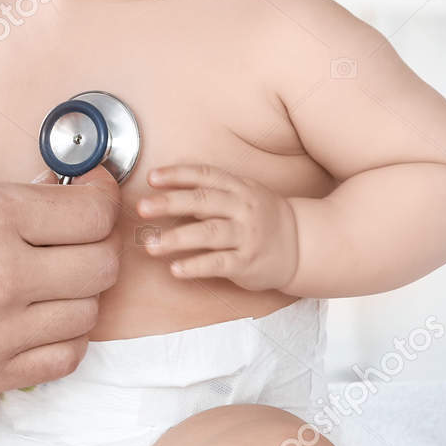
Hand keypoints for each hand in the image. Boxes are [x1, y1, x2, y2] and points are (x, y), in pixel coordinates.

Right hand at [0, 168, 122, 405]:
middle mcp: (4, 271)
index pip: (93, 210)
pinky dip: (64, 339)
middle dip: (97, 245)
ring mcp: (1, 329)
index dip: (104, 196)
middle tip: (79, 237)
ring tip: (53, 281)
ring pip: (88, 313)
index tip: (95, 192)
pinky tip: (44, 322)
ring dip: (79, 294)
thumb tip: (58, 195)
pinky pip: (64, 359)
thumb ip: (5, 201)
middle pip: (102, 264)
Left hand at [135, 163, 298, 291]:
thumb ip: (209, 192)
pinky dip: (195, 266)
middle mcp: (242, 208)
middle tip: (142, 207)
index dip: (177, 175)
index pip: (205, 176)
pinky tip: (175, 269)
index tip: (151, 177)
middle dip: (169, 203)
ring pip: (207, 234)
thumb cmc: (262, 218)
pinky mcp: (247, 262)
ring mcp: (246, 235)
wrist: (303, 244)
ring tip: (150, 245)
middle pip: (202, 202)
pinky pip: (218, 263)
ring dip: (176, 239)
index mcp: (238, 188)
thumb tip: (167, 190)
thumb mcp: (243, 195)